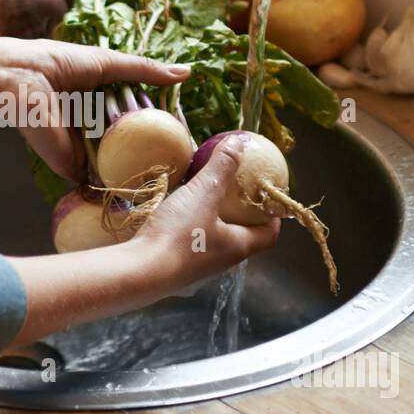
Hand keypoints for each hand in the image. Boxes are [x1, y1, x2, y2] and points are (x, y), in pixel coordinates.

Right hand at [6, 136, 280, 347]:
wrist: (140, 272)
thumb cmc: (179, 235)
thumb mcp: (203, 193)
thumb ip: (222, 167)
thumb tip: (240, 142)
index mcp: (238, 246)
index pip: (269, 235)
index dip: (273, 217)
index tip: (269, 200)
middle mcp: (222, 261)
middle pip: (242, 237)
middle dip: (241, 215)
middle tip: (236, 193)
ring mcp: (198, 267)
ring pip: (215, 240)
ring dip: (213, 220)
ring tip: (204, 198)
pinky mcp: (176, 267)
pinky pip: (190, 243)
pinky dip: (190, 226)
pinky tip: (175, 212)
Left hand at [14, 39, 190, 180]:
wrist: (25, 81)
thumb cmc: (62, 64)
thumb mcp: (110, 63)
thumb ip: (145, 70)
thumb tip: (186, 72)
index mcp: (103, 101)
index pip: (138, 117)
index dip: (160, 125)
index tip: (184, 134)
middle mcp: (96, 128)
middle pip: (130, 144)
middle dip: (153, 153)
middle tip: (182, 163)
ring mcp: (86, 150)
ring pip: (118, 164)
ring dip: (139, 172)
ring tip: (172, 181)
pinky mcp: (73, 166)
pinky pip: (99, 179)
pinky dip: (117, 185)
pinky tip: (146, 191)